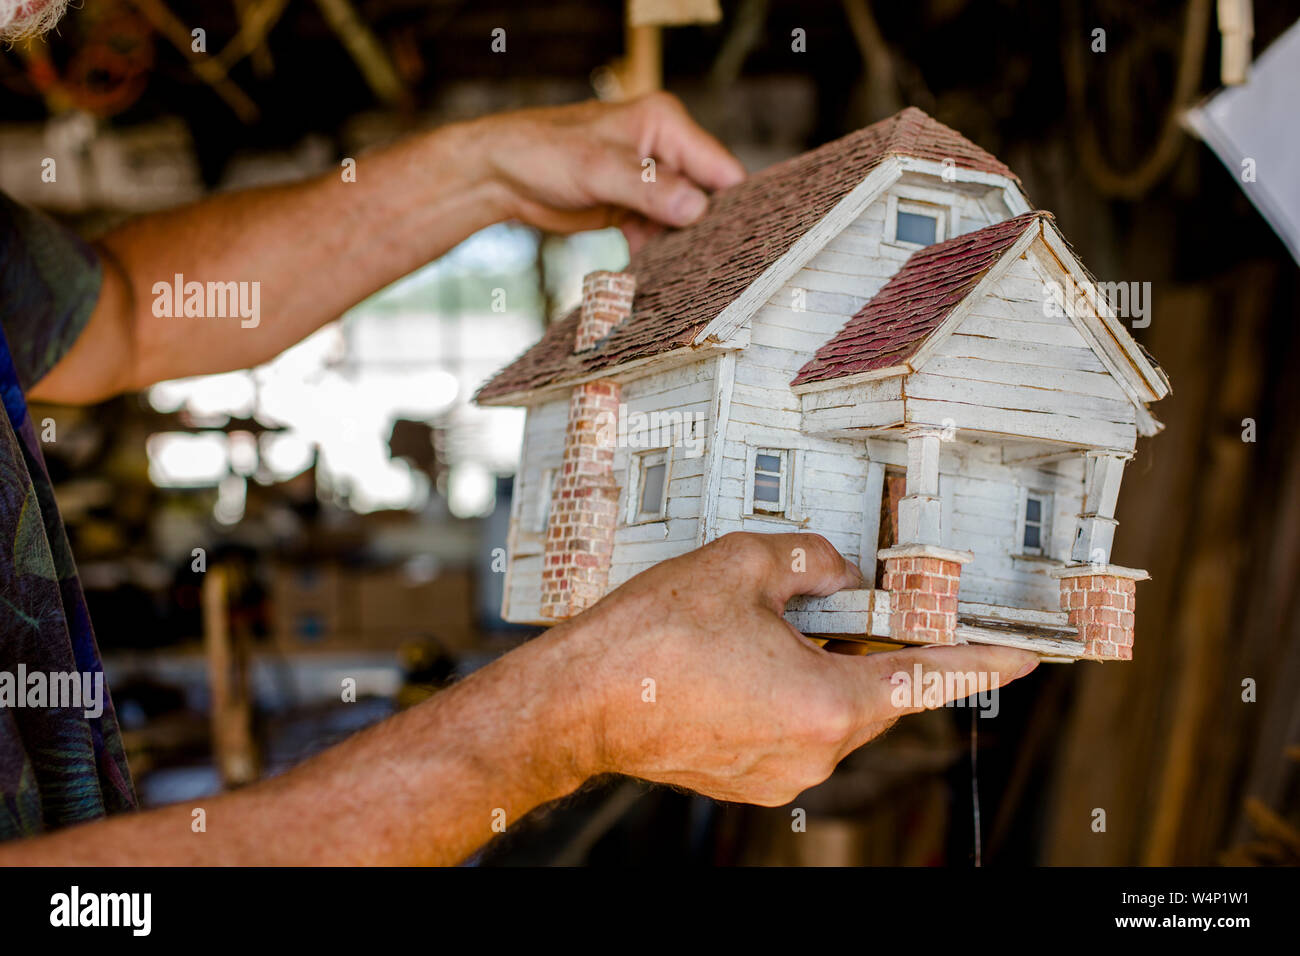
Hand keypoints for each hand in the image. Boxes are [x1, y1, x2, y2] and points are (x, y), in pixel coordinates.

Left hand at [460, 92, 745, 249]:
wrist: (501, 174)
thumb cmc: (543, 153)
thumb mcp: (598, 169)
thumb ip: (650, 189)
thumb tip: (696, 209)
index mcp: (665, 124)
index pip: (718, 167)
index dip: (730, 204)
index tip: (736, 240)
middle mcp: (664, 149)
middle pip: (705, 196)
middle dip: (703, 229)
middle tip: (706, 266)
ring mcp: (650, 179)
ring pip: (682, 220)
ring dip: (677, 246)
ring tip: (677, 274)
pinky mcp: (633, 205)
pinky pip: (658, 232)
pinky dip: (655, 252)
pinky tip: (649, 271)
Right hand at [552, 532, 1039, 805]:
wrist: (577, 703)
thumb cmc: (651, 638)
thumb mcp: (740, 565)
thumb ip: (810, 561)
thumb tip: (836, 570)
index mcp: (827, 704)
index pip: (931, 678)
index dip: (986, 660)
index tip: (1030, 651)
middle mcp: (813, 752)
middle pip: (874, 691)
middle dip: (871, 646)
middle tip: (855, 602)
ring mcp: (779, 774)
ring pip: (828, 709)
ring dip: (818, 667)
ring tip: (764, 627)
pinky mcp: (746, 779)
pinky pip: (790, 729)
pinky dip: (784, 692)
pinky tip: (739, 660)